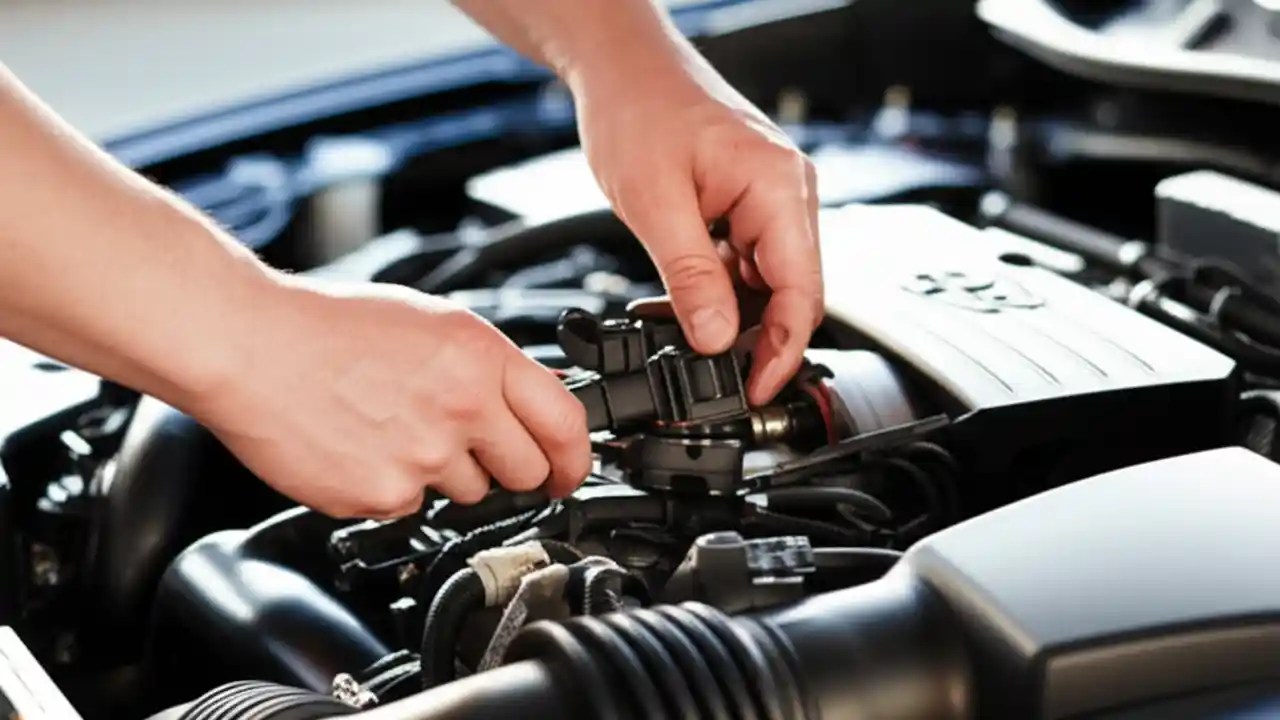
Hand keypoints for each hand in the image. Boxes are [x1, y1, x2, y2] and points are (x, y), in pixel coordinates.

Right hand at [185, 277, 591, 518]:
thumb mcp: (432, 322)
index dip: (574, 457)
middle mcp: (460, 407)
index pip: (564, 422)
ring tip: (394, 429)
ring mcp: (422, 457)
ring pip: (467, 492)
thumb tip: (534, 399)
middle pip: (524, 470)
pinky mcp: (381, 495)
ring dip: (443, 474)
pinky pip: (410, 506)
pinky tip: (362, 447)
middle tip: (471, 448)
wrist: (249, 346)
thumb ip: (488, 366)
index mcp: (479, 356)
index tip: (568, 471)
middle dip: (509, 468)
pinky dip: (392, 487)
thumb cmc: (330, 327)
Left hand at [569, 40, 822, 405]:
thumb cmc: (637, 108)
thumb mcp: (654, 203)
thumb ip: (691, 277)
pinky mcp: (746, 203)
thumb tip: (715, 339)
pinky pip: (745, 263)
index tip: (754, 390)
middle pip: (792, 292)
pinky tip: (684, 306)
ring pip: (766, 283)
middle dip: (757, 342)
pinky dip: (717, 292)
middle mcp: (786, 192)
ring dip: (732, 318)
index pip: (803, 292)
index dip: (781, 351)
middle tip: (715, 380)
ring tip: (684, 341)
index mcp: (778, 187)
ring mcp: (769, 197)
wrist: (620, 65)